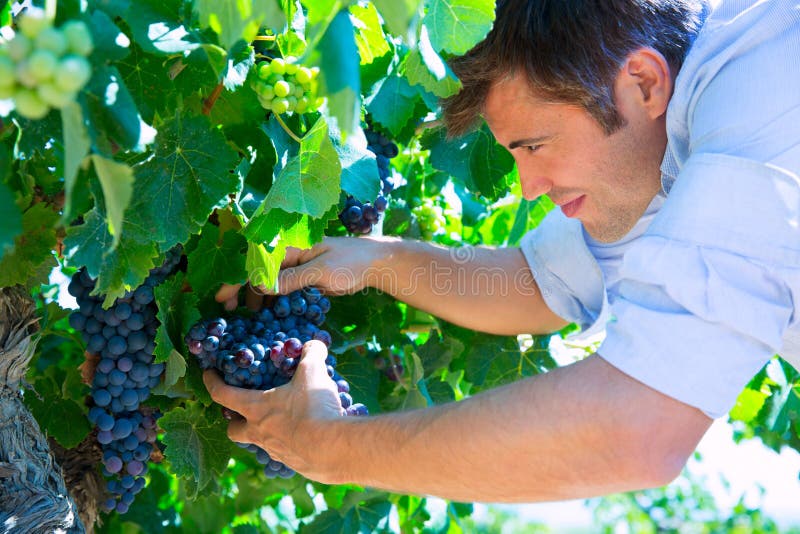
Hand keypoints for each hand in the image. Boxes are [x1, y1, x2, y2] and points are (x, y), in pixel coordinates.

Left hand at [202, 340, 343, 480]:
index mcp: (256, 408)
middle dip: (234, 420)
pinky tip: (306, 434)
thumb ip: (311, 354)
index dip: (212, 382)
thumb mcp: (313, 373)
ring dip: (265, 432)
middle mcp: (259, 432)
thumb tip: (314, 344)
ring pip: (259, 443)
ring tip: (283, 420)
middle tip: (244, 411)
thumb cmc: (313, 408)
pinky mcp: (293, 463)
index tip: (208, 374)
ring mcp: (275, 451)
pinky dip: (290, 443)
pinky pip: (284, 453)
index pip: (223, 394)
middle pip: (233, 430)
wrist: (333, 449)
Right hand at [215, 236, 395, 308]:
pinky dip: (273, 301)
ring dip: (256, 298)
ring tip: (248, 317)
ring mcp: (297, 268)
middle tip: (228, 311)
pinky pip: (283, 290)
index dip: (236, 279)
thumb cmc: (350, 261)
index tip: (222, 298)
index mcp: (290, 247)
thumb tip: (260, 287)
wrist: (375, 264)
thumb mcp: (319, 272)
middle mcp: (289, 256)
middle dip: (241, 290)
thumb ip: (291, 279)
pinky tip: (266, 314)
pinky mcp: (305, 280)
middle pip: (257, 273)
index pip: (255, 262)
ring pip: (269, 283)